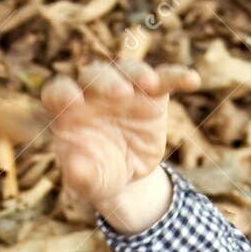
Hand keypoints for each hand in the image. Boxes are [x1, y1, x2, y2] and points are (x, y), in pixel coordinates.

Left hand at [42, 59, 199, 232]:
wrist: (127, 178)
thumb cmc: (97, 175)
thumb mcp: (88, 181)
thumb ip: (80, 175)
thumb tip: (74, 170)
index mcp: (67, 110)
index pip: (58, 91)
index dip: (63, 93)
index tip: (72, 102)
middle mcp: (93, 92)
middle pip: (94, 75)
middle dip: (105, 81)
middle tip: (119, 94)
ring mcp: (124, 89)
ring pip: (128, 70)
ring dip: (138, 73)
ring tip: (150, 83)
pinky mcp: (152, 95)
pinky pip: (165, 78)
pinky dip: (178, 76)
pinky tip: (192, 80)